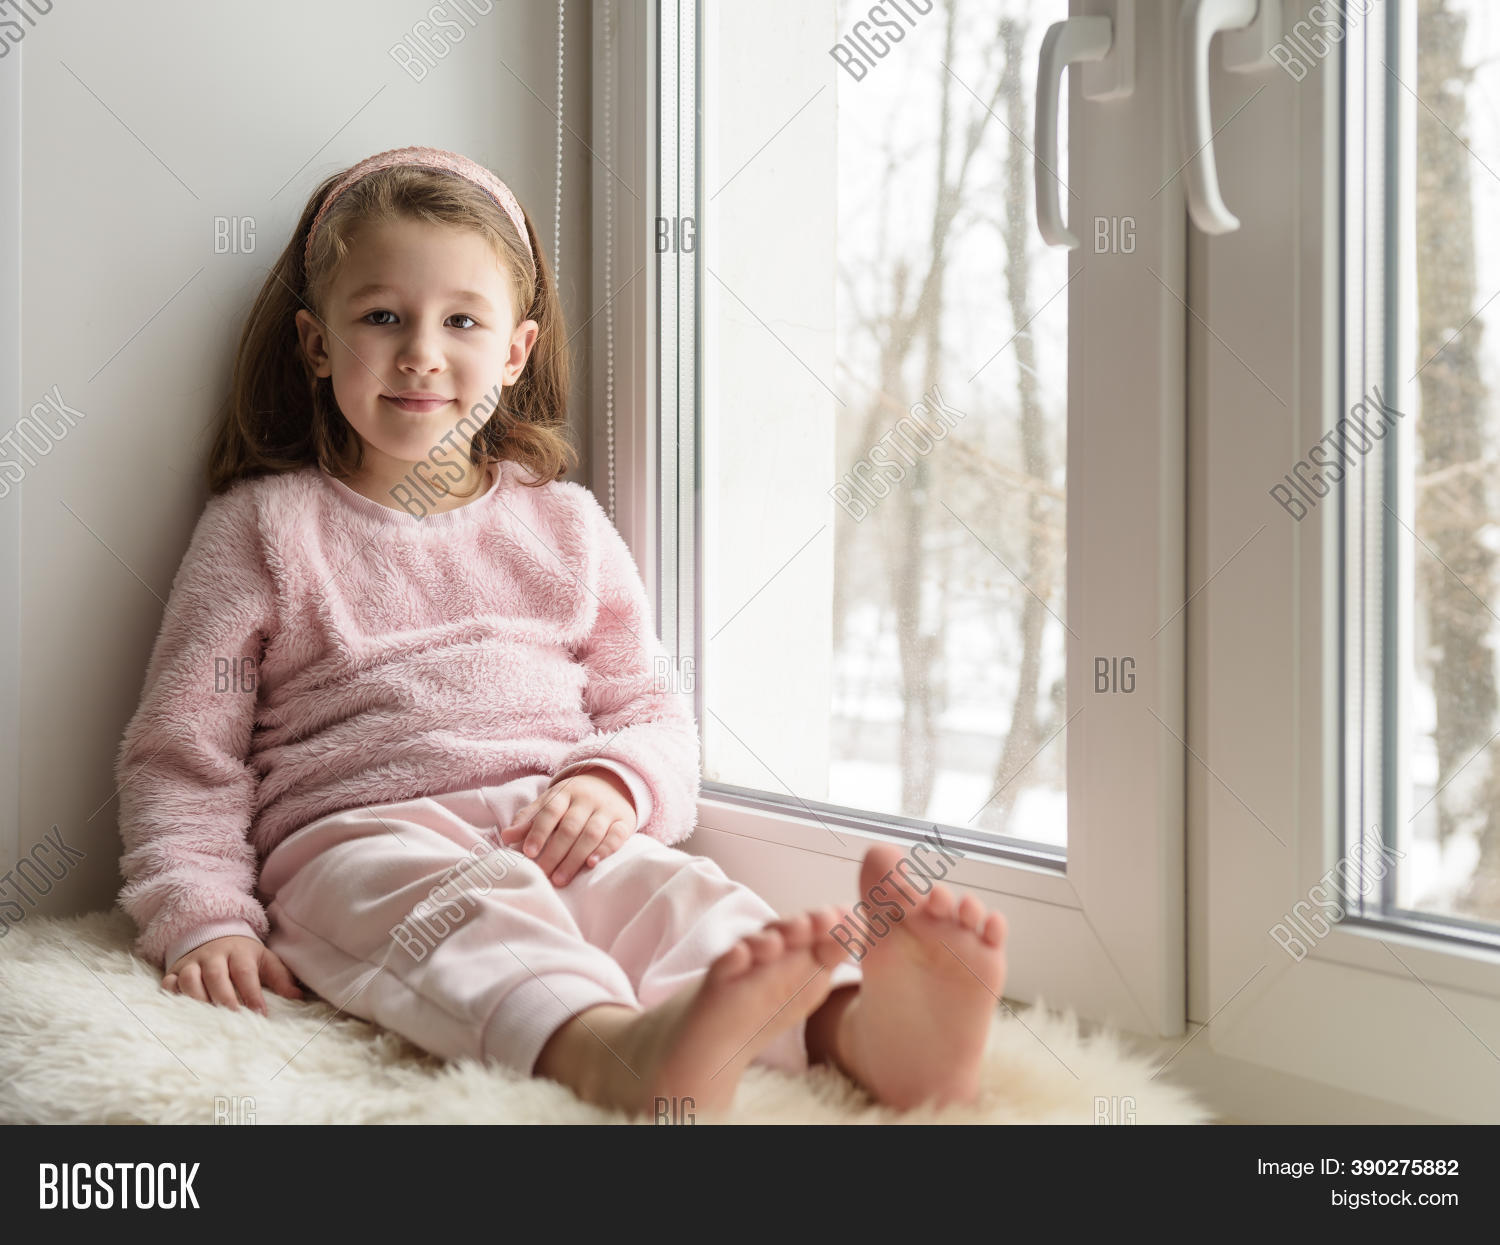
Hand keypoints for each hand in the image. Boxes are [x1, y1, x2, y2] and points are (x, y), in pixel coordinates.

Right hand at [162, 935, 302, 1015]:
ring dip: (197, 999)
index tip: (260, 1014)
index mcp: (239, 952)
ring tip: (207, 1019)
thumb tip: (299, 996)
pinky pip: (169, 983)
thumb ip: (281, 978)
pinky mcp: (174, 971)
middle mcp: (213, 955)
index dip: (252, 994)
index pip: (245, 972)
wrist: (213, 934)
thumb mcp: (265, 960)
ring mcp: (192, 962)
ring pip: (189, 979)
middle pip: (216, 976)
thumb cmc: (243, 955)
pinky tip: (180, 1011)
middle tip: (233, 1019)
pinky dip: (172, 996)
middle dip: (224, 999)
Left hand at [499, 767, 636, 885]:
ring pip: (592, 833)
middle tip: (542, 874)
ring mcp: (607, 810)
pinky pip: (617, 836)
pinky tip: (592, 864)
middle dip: (554, 852)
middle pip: (570, 827)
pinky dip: (605, 850)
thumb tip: (505, 836)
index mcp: (565, 793)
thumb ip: (529, 820)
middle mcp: (587, 800)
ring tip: (560, 879)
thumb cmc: (572, 801)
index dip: (539, 832)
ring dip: (575, 858)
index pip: (551, 811)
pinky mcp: (625, 821)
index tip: (528, 853)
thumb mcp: (550, 803)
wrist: (611, 784)